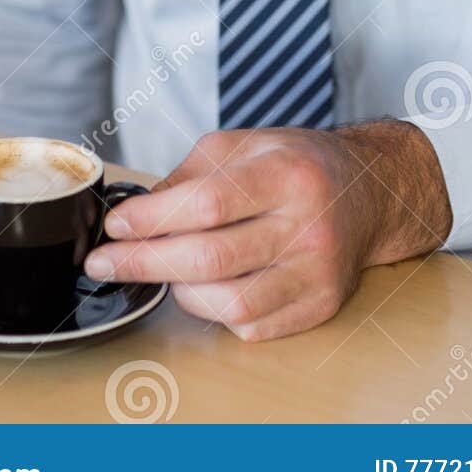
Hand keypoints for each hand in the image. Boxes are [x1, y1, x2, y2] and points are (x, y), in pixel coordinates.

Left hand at [84, 119, 451, 340]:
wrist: (367, 192)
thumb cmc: (297, 163)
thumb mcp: (243, 144)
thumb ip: (188, 175)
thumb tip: (137, 214)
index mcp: (287, 174)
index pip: (209, 204)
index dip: (154, 219)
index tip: (116, 225)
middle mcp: (308, 225)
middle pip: (210, 259)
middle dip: (144, 262)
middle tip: (105, 262)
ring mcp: (317, 272)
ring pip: (228, 303)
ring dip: (179, 290)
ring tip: (164, 268)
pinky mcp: (320, 306)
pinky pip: (251, 326)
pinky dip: (215, 311)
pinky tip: (206, 286)